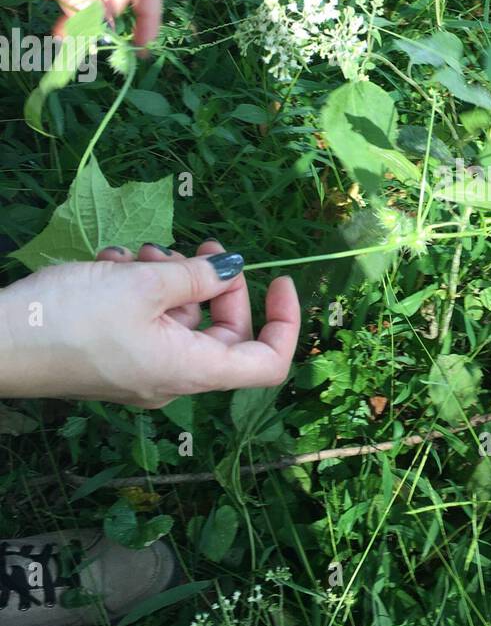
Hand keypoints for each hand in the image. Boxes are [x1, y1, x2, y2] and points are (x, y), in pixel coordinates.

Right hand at [0, 240, 299, 407]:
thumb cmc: (71, 317)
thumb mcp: (143, 285)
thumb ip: (197, 277)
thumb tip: (232, 270)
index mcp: (190, 371)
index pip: (267, 363)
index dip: (284, 323)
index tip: (279, 280)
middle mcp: (172, 378)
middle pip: (224, 332)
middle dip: (217, 284)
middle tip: (201, 247)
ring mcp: (141, 369)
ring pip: (180, 319)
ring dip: (171, 278)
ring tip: (142, 254)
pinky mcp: (113, 356)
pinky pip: (146, 322)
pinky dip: (140, 289)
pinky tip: (113, 264)